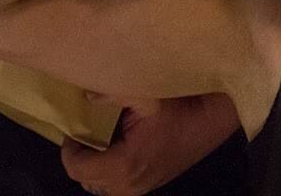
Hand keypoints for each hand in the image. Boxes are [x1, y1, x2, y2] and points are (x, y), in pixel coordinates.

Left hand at [61, 93, 239, 195]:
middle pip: (85, 180)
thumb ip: (111, 94)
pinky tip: (117, 146)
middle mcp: (129, 185)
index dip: (69, 149)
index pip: (77, 169)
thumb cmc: (178, 106)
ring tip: (100, 139)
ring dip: (93, 165)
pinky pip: (115, 185)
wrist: (211, 119)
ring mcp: (140, 189)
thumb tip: (84, 96)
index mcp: (123, 165)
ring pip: (100, 186)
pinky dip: (108, 169)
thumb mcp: (144, 94)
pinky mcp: (149, 185)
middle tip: (86, 131)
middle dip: (80, 156)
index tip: (75, 127)